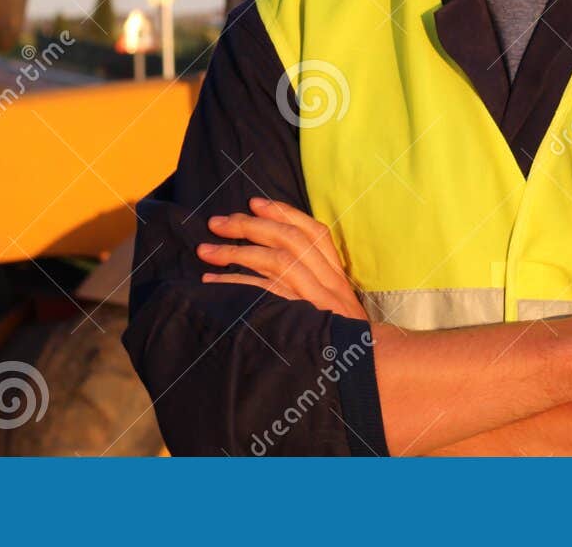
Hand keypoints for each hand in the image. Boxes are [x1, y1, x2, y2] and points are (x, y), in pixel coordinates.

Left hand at [197, 198, 367, 320]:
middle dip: (250, 226)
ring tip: (205, 250)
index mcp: (336, 274)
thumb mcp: (335, 304)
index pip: (314, 232)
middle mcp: (329, 282)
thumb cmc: (341, 337)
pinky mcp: (300, 320)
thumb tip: (272, 257)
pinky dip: (236, 284)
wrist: (366, 369)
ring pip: (276, 262)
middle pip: (289, 240)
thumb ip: (314, 281)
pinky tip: (213, 282)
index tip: (254, 202)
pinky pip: (264, 294)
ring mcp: (316, 300)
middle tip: (216, 222)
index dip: (284, 212)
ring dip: (236, 253)